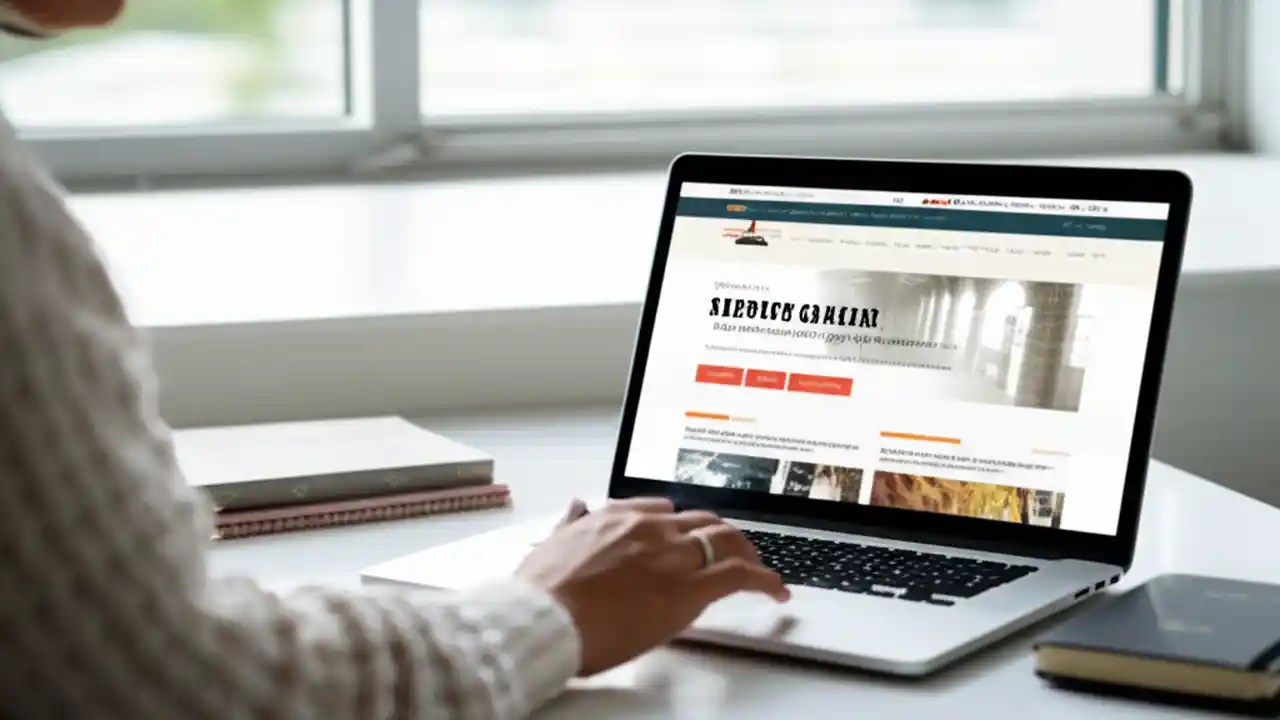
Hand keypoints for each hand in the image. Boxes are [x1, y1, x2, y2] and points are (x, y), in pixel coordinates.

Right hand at [516, 497, 789, 675]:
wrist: (544, 619)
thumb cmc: (541, 594)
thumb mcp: (551, 545)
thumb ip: (571, 524)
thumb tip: (576, 506)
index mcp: (616, 517)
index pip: (663, 509)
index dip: (681, 524)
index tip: (688, 535)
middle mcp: (650, 528)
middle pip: (701, 522)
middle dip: (720, 536)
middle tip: (731, 551)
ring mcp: (672, 555)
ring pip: (726, 541)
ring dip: (746, 552)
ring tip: (757, 568)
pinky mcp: (690, 589)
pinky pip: (741, 574)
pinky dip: (764, 579)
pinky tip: (775, 589)